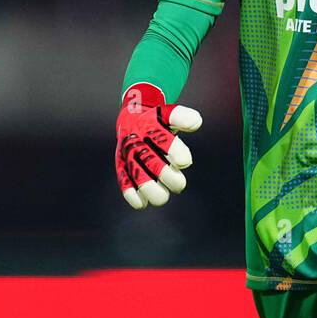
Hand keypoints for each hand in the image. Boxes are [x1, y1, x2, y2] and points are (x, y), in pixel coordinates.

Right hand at [115, 82, 202, 209]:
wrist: (132, 117)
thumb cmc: (157, 120)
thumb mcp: (169, 114)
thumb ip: (182, 117)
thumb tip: (196, 122)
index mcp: (149, 125)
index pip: (162, 138)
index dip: (175, 151)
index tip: (185, 162)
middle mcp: (136, 139)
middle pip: (151, 161)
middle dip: (168, 176)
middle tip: (180, 185)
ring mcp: (127, 153)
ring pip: (137, 174)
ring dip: (151, 189)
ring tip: (163, 196)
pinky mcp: (121, 165)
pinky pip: (123, 180)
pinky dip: (131, 194)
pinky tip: (142, 203)